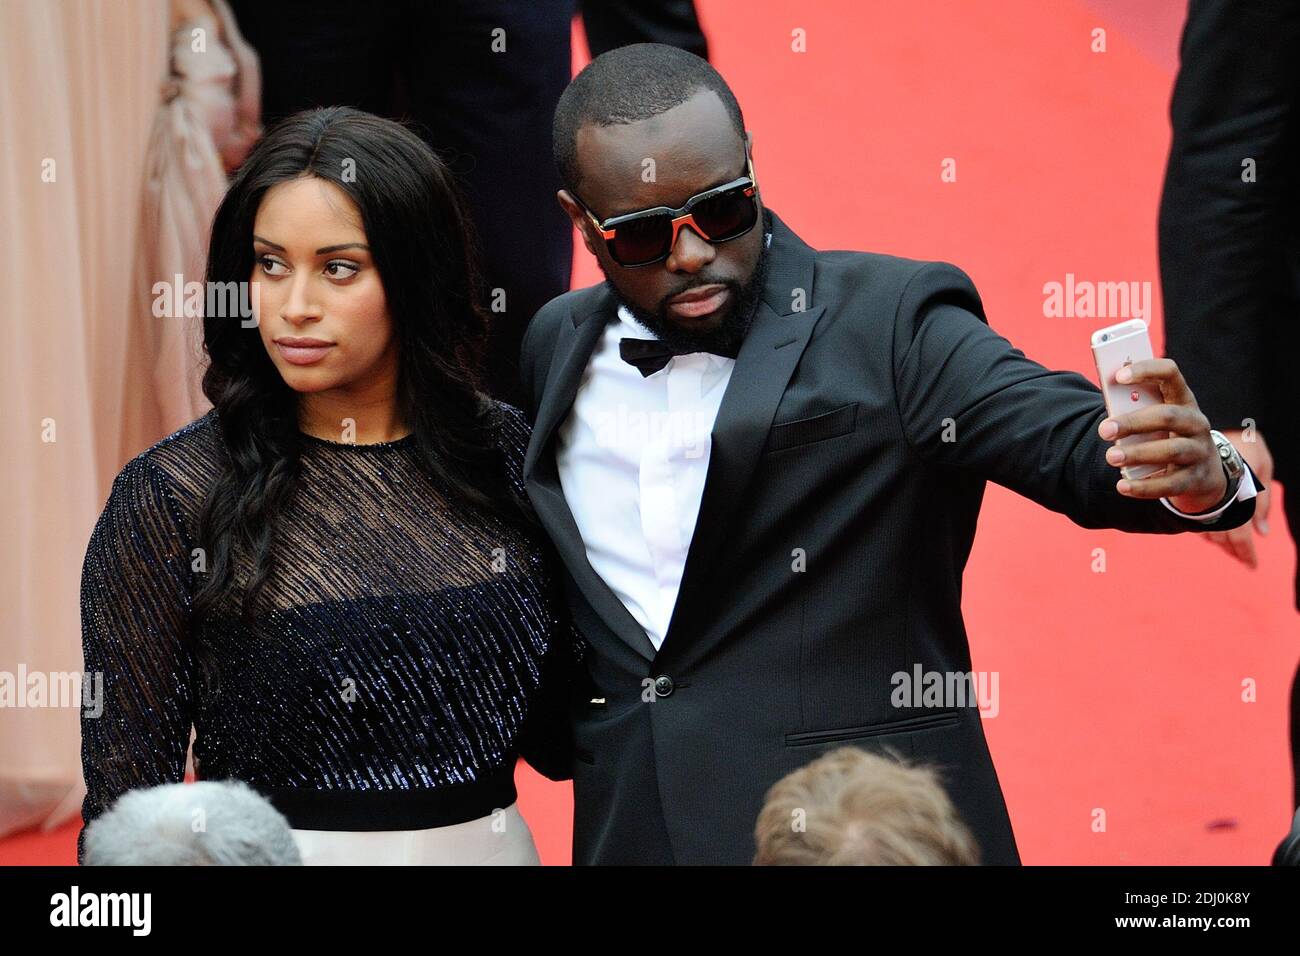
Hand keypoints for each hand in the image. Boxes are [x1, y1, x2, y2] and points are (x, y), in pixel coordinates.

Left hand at [1097, 358, 1225, 511]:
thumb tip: (1107, 419)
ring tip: (1111, 457)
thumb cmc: (1167, 437)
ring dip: (1139, 454)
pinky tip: (1123, 486)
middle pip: (1168, 416)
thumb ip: (1135, 412)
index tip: (1118, 376)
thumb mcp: (1156, 420)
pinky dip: (1145, 487)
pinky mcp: (1196, 479)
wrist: (1202, 472)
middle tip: (1104, 430)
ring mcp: (1200, 451)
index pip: (1170, 374)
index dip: (1146, 370)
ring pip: (1172, 450)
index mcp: (1183, 399)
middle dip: (1133, 422)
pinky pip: (1171, 484)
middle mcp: (1196, 423)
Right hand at [1201, 428, 1272, 568]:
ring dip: (1215, 538)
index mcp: (1239, 498)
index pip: (1241, 534)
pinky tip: (1205, 526)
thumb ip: (1262, 502)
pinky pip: (1194, 513)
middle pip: (1222, 535)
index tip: (1251, 566)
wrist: (1218, 420)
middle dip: (1231, 549)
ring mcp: (1202, 495)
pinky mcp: (1186, 488)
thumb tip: (1263, 533)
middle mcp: (1219, 500)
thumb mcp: (1263, 467)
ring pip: (1207, 526)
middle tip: (1238, 559)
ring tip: (1223, 546)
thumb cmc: (1246, 441)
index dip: (1245, 552)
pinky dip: (1202, 523)